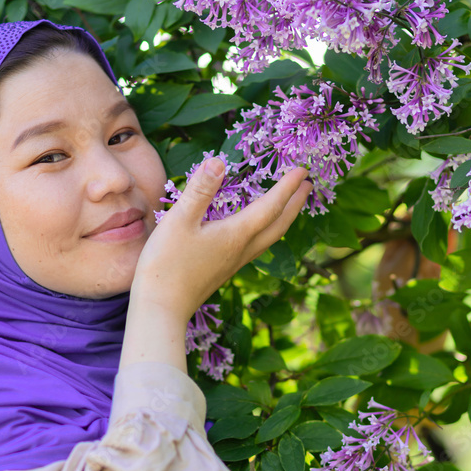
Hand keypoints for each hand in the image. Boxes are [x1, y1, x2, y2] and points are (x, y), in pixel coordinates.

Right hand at [131, 156, 312, 323]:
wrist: (162, 309)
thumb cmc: (166, 265)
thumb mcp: (179, 221)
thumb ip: (200, 190)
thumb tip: (218, 161)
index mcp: (236, 235)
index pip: (270, 206)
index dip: (287, 187)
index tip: (303, 170)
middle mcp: (242, 250)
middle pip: (279, 225)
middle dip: (295, 203)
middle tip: (309, 184)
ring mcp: (234, 263)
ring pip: (270, 238)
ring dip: (284, 218)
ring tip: (291, 204)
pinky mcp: (224, 270)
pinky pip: (256, 246)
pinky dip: (267, 231)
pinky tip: (256, 230)